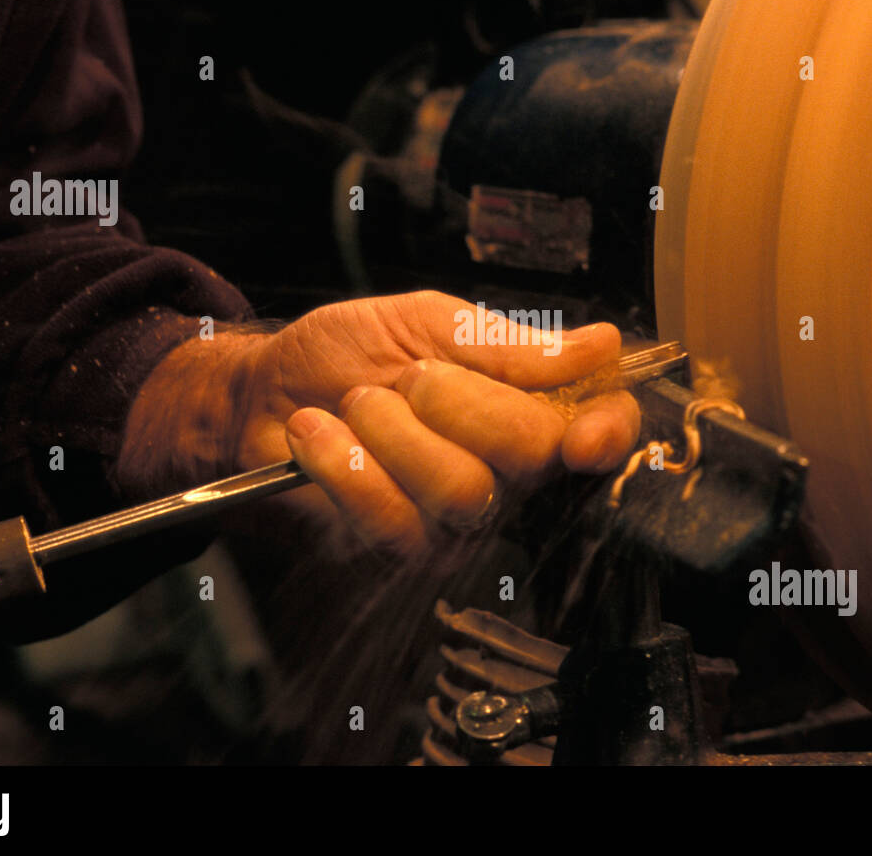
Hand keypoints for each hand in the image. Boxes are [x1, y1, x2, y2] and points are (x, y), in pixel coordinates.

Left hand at [118, 291, 640, 560]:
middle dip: (460, 399)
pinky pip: (396, 520)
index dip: (610, 430)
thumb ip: (505, 342)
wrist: (261, 394)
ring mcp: (457, 518)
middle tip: (411, 377)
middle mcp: (508, 470)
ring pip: (464, 490)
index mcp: (529, 404)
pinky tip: (319, 434)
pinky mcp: (402, 550)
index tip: (582, 433)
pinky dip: (345, 463)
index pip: (605, 427)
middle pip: (532, 452)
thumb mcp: (424, 320)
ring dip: (392, 429)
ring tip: (358, 403)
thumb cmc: (345, 353)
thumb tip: (601, 346)